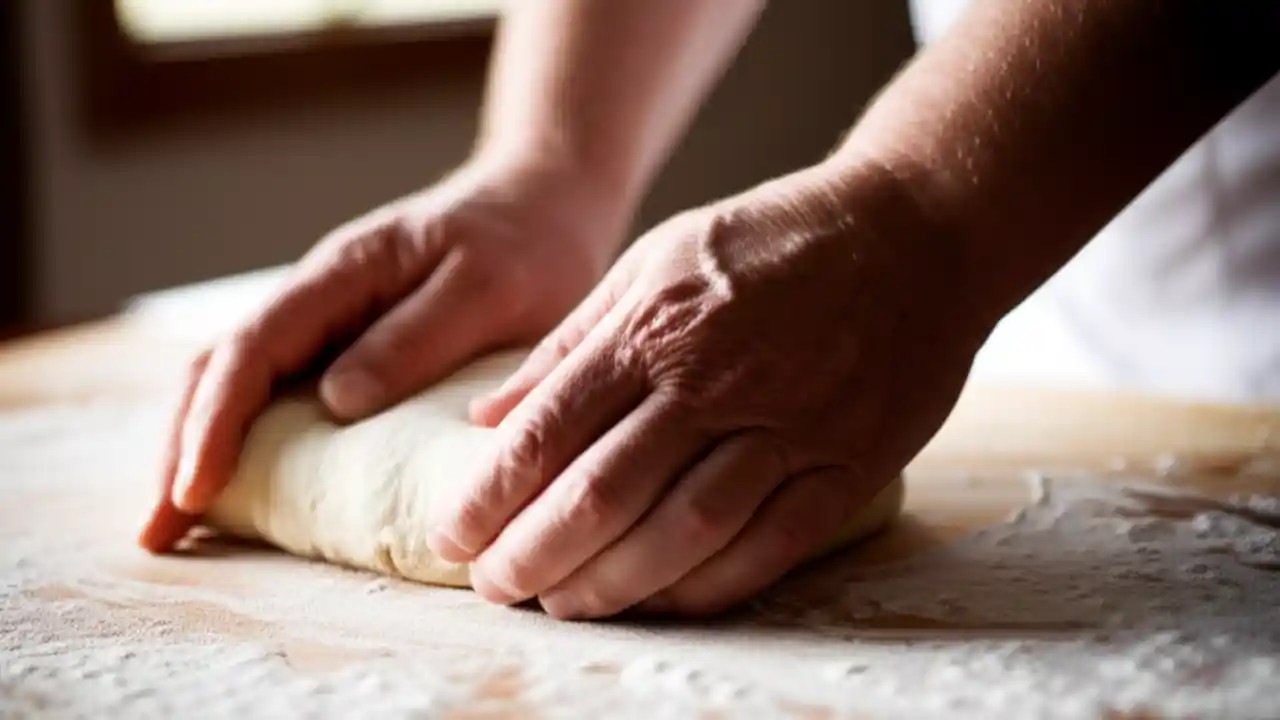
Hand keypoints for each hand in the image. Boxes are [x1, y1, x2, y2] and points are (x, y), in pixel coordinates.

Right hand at [138, 153, 631, 551]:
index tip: (195, 491)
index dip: (216, 423)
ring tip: (175, 524)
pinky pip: (279, 391)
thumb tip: (334, 401)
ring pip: (238, 382)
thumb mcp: (488, 287)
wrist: (541, 205)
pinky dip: (246, 440)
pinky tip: (238, 488)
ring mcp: (329, 320)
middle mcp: (320, 295)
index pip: (253, 349)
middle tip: (156, 532)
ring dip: (199, 448)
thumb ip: (416, 337)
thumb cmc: (525, 245)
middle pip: (219, 369)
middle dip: (181, 448)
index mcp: (344, 272)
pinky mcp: (349, 344)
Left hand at [430, 163, 991, 617]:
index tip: (451, 536)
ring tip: (565, 604)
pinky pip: (769, 545)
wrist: (917, 230)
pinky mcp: (848, 465)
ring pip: (682, 531)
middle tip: (496, 586)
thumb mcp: (656, 259)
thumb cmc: (774, 240)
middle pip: (602, 494)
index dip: (487, 496)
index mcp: (655, 327)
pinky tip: (664, 600)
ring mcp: (787, 427)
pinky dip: (709, 586)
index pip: (547, 431)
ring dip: (613, 583)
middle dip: (533, 554)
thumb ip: (572, 341)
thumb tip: (490, 416)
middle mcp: (713, 382)